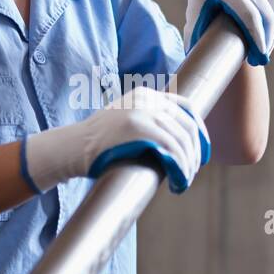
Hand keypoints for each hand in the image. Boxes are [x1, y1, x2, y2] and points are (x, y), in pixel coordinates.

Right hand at [23, 86, 209, 194]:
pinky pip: (171, 147)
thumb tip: (177, 141)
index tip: (200, 151)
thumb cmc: (99, 143)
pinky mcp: (138, 127)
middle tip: (192, 171)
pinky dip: (180, 165)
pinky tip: (178, 179)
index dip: (199, 130)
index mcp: (146, 94)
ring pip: (181, 138)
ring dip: (188, 163)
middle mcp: (147, 98)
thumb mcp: (126, 120)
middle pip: (186, 124)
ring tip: (184, 180)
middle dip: (195, 151)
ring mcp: (142, 110)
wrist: (74, 146)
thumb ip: (149, 121)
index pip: (186, 107)